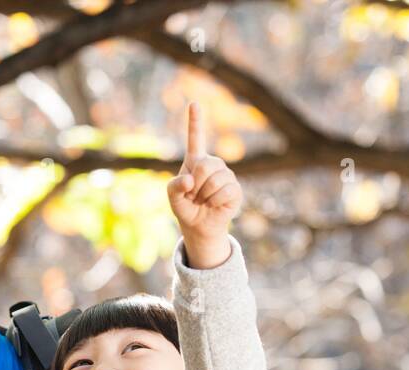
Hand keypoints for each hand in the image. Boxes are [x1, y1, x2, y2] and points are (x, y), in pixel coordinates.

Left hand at [166, 101, 242, 260]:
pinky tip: (214, 205)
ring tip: (204, 201)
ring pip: (215, 180)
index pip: (195, 137)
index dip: (195, 121)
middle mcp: (213, 164)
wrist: (199, 226)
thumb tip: (191, 180)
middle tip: (194, 195)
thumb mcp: (172, 197)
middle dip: (195, 184)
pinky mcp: (235, 189)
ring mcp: (226, 175)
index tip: (194, 103)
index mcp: (195, 160)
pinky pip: (225, 191)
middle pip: (205, 165)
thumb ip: (174, 186)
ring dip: (205, 196)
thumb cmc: (185, 207)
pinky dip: (215, 202)